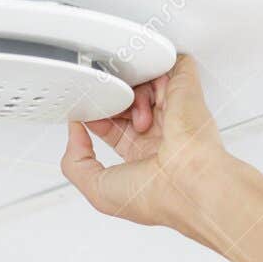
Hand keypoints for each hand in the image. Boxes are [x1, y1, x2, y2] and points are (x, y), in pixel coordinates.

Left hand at [60, 53, 236, 232]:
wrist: (187, 183)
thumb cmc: (153, 196)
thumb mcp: (96, 189)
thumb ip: (75, 161)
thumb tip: (75, 129)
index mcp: (140, 158)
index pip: (113, 126)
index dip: (98, 116)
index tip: (88, 112)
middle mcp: (158, 135)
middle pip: (127, 101)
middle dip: (113, 101)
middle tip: (109, 107)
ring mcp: (174, 113)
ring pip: (144, 84)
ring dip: (134, 96)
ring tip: (141, 118)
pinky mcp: (187, 92)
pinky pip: (169, 65)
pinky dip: (156, 73)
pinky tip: (154, 93)